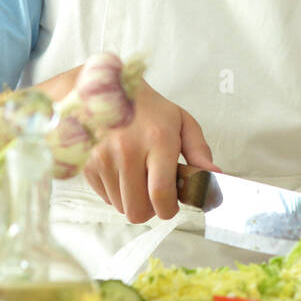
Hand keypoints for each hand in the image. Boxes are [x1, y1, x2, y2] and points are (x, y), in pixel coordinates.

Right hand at [81, 78, 220, 222]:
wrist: (105, 90)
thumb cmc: (148, 109)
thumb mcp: (181, 121)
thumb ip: (199, 151)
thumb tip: (214, 175)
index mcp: (157, 139)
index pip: (160, 193)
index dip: (168, 209)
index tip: (172, 205)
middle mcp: (127, 150)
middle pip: (138, 210)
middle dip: (151, 209)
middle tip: (155, 192)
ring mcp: (102, 158)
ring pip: (121, 207)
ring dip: (133, 199)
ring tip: (138, 176)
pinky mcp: (86, 164)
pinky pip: (105, 198)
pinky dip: (116, 192)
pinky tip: (122, 172)